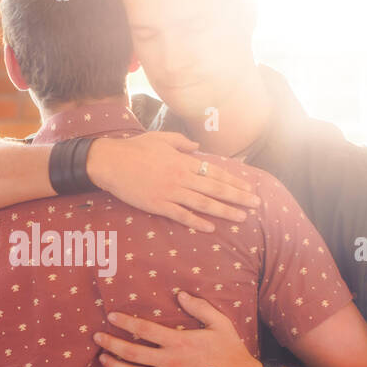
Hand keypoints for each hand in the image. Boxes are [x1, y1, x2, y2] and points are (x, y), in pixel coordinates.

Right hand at [88, 131, 260, 232]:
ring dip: (224, 211)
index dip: (234, 181)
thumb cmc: (134, 148)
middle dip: (238, 197)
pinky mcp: (157, 205)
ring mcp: (170, 192)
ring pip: (203, 204)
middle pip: (215, 189)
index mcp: (183, 161)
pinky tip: (210, 228)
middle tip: (256, 204)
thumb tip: (197, 147)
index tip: (249, 187)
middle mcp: (181, 177)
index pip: (215, 173)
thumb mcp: (160, 138)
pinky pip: (181, 215)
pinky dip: (196, 222)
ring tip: (241, 217)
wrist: (110, 162)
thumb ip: (181, 143)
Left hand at [93, 290, 260, 366]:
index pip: (144, 329)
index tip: (111, 317)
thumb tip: (180, 294)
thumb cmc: (231, 351)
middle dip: (111, 344)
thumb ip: (199, 307)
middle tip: (97, 338)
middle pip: (132, 352)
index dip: (125, 322)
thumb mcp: (219, 323)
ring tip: (102, 359)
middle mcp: (170, 361)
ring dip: (115, 366)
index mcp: (178, 342)